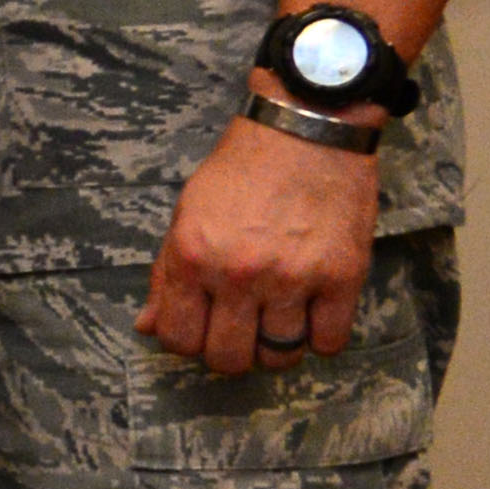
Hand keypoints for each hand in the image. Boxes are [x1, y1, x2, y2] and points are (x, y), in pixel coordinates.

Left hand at [142, 107, 378, 373]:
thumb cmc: (242, 171)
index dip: (188, 342)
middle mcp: (238, 273)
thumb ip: (166, 276)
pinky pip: (330, 341)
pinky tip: (313, 316)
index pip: (177, 339)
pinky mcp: (342, 276)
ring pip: (280, 357)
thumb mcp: (186, 215)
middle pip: (228, 358)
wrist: (307, 130)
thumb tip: (147, 327)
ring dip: (278, 347)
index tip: (203, 328)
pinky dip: (321, 338)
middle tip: (242, 330)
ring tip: (279, 321)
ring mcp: (293, 277)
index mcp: (192, 257)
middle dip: (232, 352)